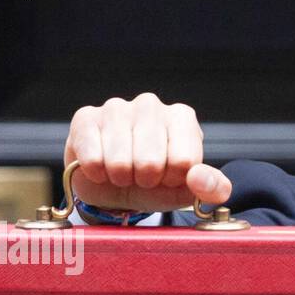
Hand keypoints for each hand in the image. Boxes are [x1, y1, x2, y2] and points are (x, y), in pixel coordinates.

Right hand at [64, 92, 231, 211]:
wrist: (112, 187)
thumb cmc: (153, 183)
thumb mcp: (186, 190)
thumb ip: (210, 187)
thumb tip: (198, 178)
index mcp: (181, 117)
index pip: (184, 161)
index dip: (171, 180)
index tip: (165, 177)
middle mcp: (150, 105)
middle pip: (151, 162)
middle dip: (144, 181)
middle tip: (140, 177)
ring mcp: (116, 108)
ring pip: (120, 161)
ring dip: (119, 178)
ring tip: (120, 172)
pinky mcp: (85, 118)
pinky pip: (92, 158)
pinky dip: (96, 173)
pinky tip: (100, 167)